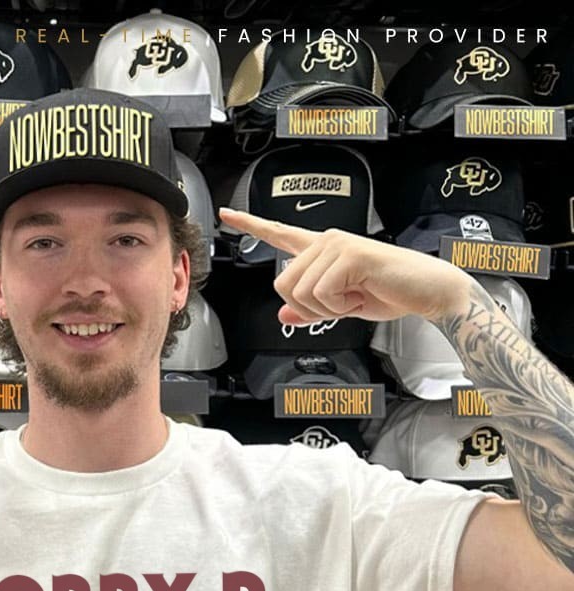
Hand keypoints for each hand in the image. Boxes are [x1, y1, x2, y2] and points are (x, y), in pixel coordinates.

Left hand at [218, 208, 474, 327]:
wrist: (425, 291)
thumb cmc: (388, 294)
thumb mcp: (342, 308)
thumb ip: (311, 310)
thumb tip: (283, 314)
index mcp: (321, 251)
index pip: (280, 235)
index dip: (251, 226)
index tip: (226, 214)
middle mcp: (326, 241)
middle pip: (282, 284)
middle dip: (308, 308)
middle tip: (340, 305)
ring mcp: (337, 245)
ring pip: (300, 292)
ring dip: (325, 309)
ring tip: (353, 298)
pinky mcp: (350, 255)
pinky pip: (321, 293)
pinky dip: (338, 307)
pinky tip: (359, 295)